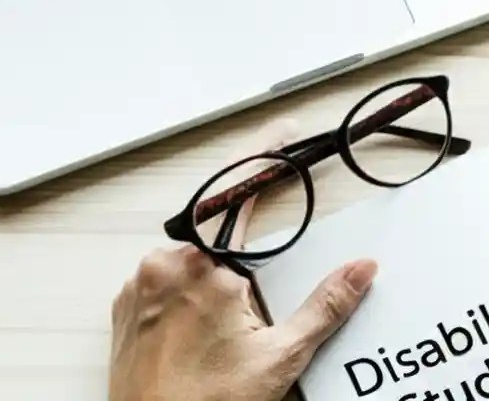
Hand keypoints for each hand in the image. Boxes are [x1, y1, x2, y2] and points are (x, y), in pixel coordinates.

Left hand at [110, 122, 378, 400]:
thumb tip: (360, 270)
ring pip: (194, 256)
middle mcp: (165, 267)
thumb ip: (326, 307)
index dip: (265, 153)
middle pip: (220, 226)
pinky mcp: (128, 310)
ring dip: (222, 274)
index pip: (240, 192)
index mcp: (204, 269)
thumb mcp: (280, 358)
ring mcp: (140, 288)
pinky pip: (169, 279)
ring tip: (234, 330)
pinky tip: (212, 327)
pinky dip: (195, 290)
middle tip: (264, 285)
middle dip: (249, 247)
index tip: (282, 130)